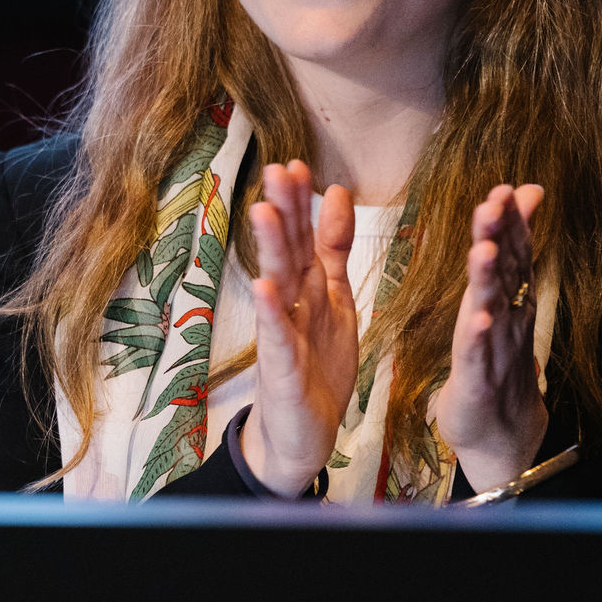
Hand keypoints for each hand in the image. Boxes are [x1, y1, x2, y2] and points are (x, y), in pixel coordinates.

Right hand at [239, 161, 358, 494]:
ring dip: (270, 248)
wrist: (300, 436)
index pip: (308, 238)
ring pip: (278, 284)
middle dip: (285, 211)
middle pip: (289, 250)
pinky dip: (271, 312)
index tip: (301, 166)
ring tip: (264, 211)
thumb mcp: (334, 300)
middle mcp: (292, 305)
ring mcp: (282, 335)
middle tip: (279, 170)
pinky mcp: (281, 368)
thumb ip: (333, 249)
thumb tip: (338, 192)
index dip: (304, 205)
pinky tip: (264, 287)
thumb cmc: (315, 367)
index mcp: (311, 289)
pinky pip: (277, 337)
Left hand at [428, 183, 548, 491]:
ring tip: (483, 248)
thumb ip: (508, 262)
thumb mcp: (501, 308)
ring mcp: (496, 351)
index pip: (515, 255)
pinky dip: (479, 334)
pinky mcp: (477, 380)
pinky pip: (477, 353)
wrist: (502, 438)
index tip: (506, 188)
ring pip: (493, 307)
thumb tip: (523, 222)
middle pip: (507, 272)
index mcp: (511, 302)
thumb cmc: (497, 365)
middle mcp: (509, 321)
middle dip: (501, 235)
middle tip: (495, 200)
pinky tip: (478, 317)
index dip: (512, 222)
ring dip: (489, 278)